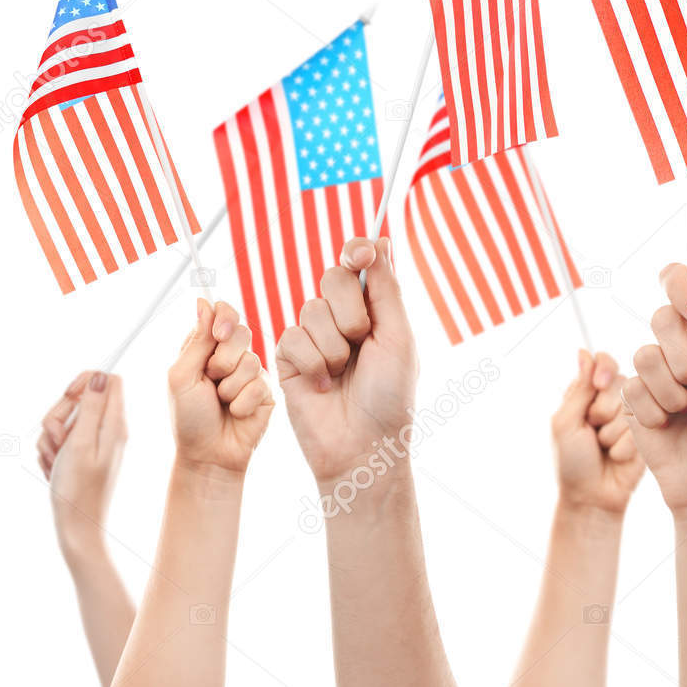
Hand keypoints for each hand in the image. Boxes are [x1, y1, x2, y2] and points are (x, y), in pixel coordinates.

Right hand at [39, 371, 126, 558]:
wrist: (76, 525)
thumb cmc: (79, 488)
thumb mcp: (82, 443)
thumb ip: (92, 408)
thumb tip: (101, 375)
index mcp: (114, 423)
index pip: (108, 380)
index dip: (85, 381)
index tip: (68, 396)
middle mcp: (107, 429)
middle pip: (78, 399)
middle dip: (58, 416)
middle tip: (59, 441)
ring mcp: (92, 442)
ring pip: (62, 422)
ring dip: (50, 439)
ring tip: (56, 461)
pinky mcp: (79, 454)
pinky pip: (57, 441)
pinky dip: (50, 454)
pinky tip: (53, 470)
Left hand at [167, 299, 274, 472]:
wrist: (209, 454)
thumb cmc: (189, 418)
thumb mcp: (182, 377)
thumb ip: (197, 340)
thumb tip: (204, 302)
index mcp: (205, 347)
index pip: (221, 314)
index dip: (224, 317)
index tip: (218, 335)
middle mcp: (229, 356)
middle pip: (241, 332)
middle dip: (224, 359)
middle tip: (212, 378)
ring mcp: (249, 373)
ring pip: (251, 360)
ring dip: (230, 387)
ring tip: (222, 402)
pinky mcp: (266, 391)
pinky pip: (261, 384)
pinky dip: (242, 402)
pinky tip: (236, 413)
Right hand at [277, 238, 417, 486]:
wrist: (363, 445)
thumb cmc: (390, 396)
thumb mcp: (398, 338)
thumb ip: (387, 289)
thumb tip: (382, 241)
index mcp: (374, 310)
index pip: (359, 262)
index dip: (357, 251)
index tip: (361, 255)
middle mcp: (343, 318)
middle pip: (332, 277)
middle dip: (350, 311)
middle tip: (361, 342)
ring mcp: (314, 337)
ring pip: (311, 308)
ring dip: (333, 345)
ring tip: (342, 373)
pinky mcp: (289, 358)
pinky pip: (291, 336)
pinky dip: (313, 362)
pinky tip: (322, 386)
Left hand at [551, 350, 644, 514]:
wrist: (593, 498)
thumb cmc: (572, 462)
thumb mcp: (565, 423)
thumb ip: (579, 389)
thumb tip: (584, 351)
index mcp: (588, 393)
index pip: (603, 362)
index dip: (604, 370)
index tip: (599, 385)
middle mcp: (611, 401)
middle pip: (621, 382)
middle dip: (604, 411)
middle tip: (593, 433)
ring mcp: (632, 417)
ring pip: (633, 406)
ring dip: (613, 433)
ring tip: (604, 448)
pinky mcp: (648, 434)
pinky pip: (642, 428)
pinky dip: (624, 446)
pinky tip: (617, 458)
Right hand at [621, 259, 686, 523]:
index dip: (679, 284)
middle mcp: (685, 346)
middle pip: (661, 315)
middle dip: (681, 351)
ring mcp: (659, 372)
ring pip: (644, 353)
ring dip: (671, 388)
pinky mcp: (636, 398)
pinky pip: (632, 385)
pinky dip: (656, 409)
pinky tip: (669, 425)